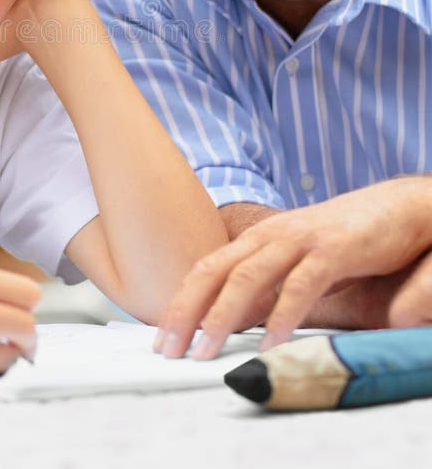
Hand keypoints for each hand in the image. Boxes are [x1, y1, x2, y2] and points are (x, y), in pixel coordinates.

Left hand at [155, 176, 431, 359]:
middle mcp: (271, 235)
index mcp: (258, 237)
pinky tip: (268, 341)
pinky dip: (281, 314)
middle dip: (186, 310)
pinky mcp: (333, 249)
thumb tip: (236, 318)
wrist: (398, 208)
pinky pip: (300, 284)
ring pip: (248, 277)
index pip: (207, 269)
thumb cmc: (344, 240)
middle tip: (167, 348)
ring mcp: (300, 239)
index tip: (162, 336)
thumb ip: (267, 286)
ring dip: (222, 316)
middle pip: (214, 271)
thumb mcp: (296, 263)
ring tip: (204, 351)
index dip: (180, 301)